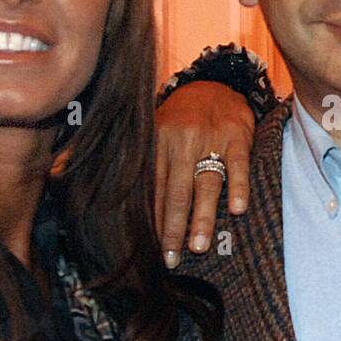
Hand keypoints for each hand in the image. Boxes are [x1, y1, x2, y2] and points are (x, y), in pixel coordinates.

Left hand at [155, 80, 254, 267]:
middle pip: (176, 191)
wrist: (214, 82)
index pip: (154, 189)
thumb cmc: (182, 116)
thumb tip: (102, 192)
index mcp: (159, 143)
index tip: (152, 249)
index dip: (153, 221)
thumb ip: (146, 164)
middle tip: (171, 258)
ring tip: (199, 246)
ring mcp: (212, 139)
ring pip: (206, 183)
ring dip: (202, 217)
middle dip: (173, 229)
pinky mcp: (237, 136)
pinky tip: (238, 210)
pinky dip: (239, 187)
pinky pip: (238, 165)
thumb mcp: (156, 131)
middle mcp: (182, 141)